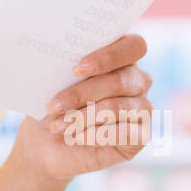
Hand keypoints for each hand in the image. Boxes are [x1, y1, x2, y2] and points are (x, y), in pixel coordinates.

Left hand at [12, 34, 152, 181]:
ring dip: (83, 117)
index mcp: (122, 58)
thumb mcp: (54, 85)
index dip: (109, 56)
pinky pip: (125, 133)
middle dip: (82, 93)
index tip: (77, 69)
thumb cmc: (55, 107)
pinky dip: (97, 135)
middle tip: (54, 106)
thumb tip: (58, 59)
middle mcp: (138, 81)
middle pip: (120, 80)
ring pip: (117, 107)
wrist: (48, 144)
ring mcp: (143, 108)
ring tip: (58, 126)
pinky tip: (77, 137)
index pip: (134, 46)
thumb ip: (66, 68)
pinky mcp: (141, 135)